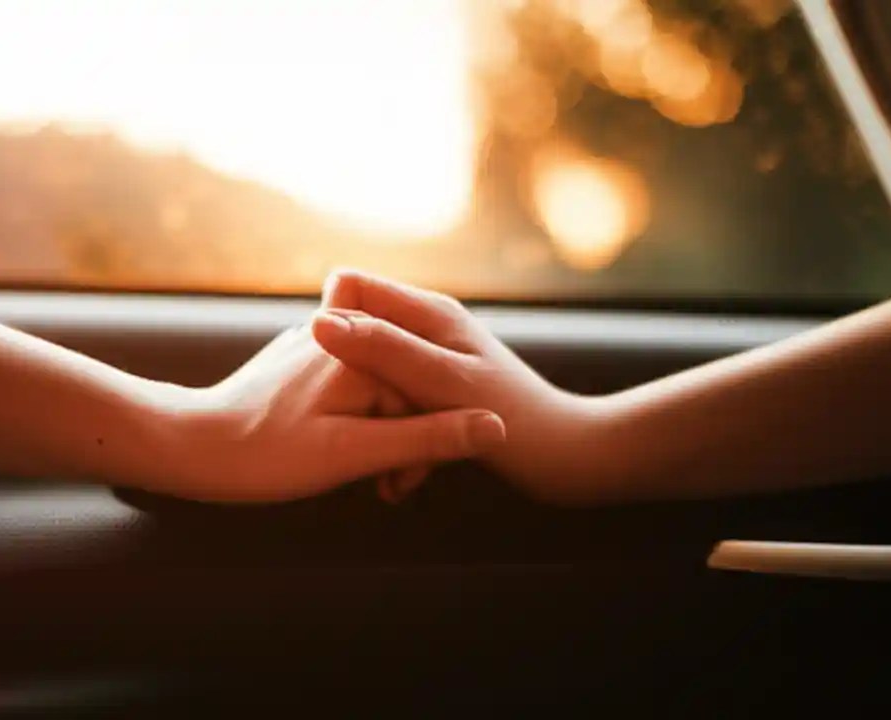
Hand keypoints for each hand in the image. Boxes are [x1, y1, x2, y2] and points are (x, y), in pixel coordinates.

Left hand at [151, 323, 506, 502]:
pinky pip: (345, 387)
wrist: (185, 446)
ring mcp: (312, 345)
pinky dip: (352, 422)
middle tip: (388, 492)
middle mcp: (338, 337)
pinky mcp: (294, 361)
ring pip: (374, 389)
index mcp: (360, 353)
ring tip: (364, 479)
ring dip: (378, 434)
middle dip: (403, 439)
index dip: (426, 445)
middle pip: (402, 387)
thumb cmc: (264, 456)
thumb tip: (495, 426)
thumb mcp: (352, 454)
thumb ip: (425, 438)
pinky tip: (333, 452)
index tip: (403, 488)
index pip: (426, 393)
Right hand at [313, 270, 605, 503]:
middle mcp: (428, 328)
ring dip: (370, 424)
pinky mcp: (438, 395)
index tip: (324, 374)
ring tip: (388, 476)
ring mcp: (432, 361)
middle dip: (346, 386)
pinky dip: (393, 442)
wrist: (569, 458)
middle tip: (349, 436)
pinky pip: (393, 409)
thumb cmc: (512, 417)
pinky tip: (402, 481)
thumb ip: (384, 351)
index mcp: (427, 312)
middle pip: (356, 337)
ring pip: (371, 381)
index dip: (327, 323)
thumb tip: (321, 322)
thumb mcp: (440, 383)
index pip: (350, 286)